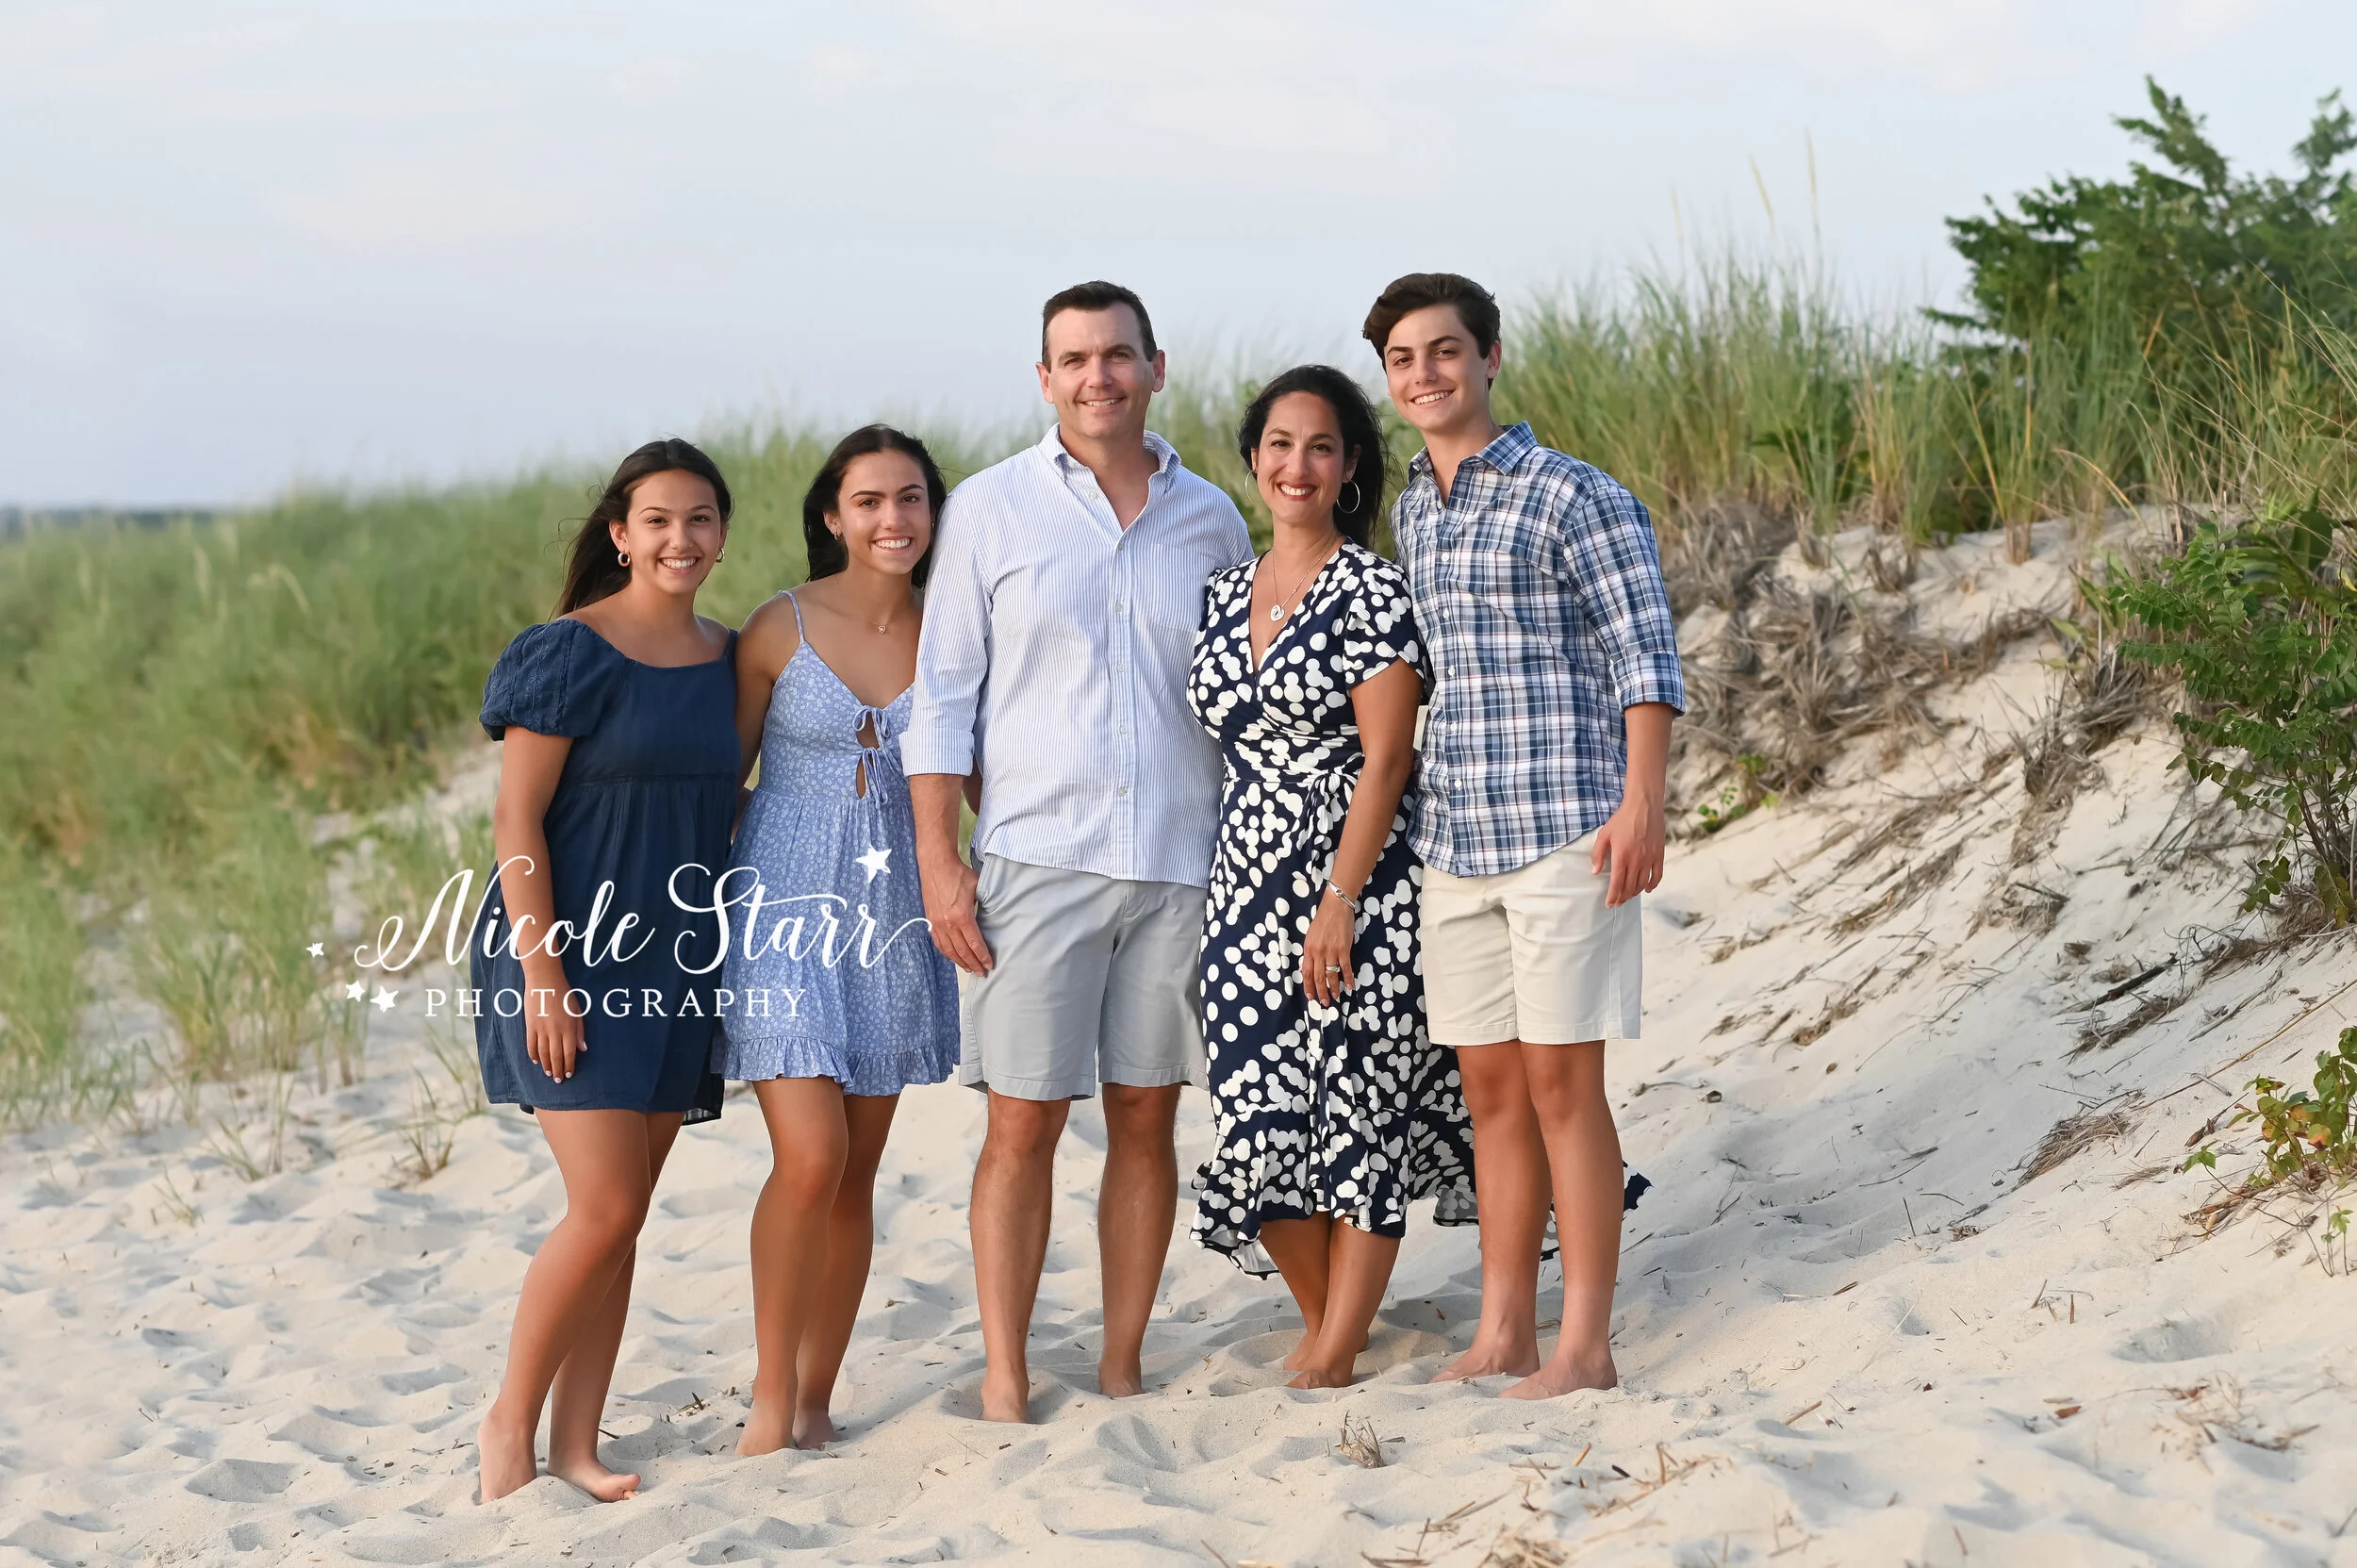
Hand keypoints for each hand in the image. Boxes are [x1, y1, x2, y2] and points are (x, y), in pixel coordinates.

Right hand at [520, 961, 584, 1081]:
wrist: (544, 981)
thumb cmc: (564, 995)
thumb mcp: (577, 1011)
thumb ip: (580, 1031)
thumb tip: (583, 1049)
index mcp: (569, 1028)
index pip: (570, 1052)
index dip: (570, 1065)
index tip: (570, 1074)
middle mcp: (555, 1031)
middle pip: (556, 1056)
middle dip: (558, 1070)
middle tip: (559, 1080)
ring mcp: (541, 1029)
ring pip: (543, 1053)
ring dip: (546, 1065)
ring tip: (549, 1074)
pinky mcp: (529, 1025)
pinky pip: (531, 1044)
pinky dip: (533, 1054)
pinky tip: (536, 1061)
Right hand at [919, 852, 994, 974]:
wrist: (936, 865)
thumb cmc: (959, 874)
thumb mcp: (978, 888)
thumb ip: (985, 904)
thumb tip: (994, 914)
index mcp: (962, 917)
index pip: (974, 944)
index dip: (983, 956)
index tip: (990, 964)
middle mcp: (948, 924)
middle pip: (962, 951)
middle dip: (973, 964)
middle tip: (982, 972)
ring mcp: (937, 924)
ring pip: (949, 950)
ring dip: (960, 962)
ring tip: (969, 969)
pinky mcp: (930, 921)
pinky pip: (939, 943)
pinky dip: (947, 953)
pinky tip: (953, 957)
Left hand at [1299, 892, 1355, 1007]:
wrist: (1336, 907)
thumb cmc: (1323, 920)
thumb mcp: (1311, 936)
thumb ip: (1310, 952)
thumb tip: (1307, 967)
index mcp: (1309, 949)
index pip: (1306, 972)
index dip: (1308, 986)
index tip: (1310, 996)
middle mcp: (1318, 952)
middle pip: (1318, 977)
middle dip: (1320, 991)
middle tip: (1323, 1002)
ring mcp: (1331, 951)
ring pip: (1331, 975)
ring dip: (1334, 988)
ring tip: (1335, 997)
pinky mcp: (1344, 949)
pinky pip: (1346, 967)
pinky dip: (1348, 978)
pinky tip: (1350, 986)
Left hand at [1591, 788, 1665, 907]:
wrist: (1644, 806)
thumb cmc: (1622, 819)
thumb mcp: (1604, 834)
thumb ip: (1598, 854)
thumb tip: (1595, 872)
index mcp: (1621, 856)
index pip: (1617, 883)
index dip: (1613, 896)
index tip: (1609, 904)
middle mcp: (1636, 860)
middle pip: (1630, 887)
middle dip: (1622, 897)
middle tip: (1617, 902)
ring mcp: (1649, 859)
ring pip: (1642, 883)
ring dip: (1635, 893)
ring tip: (1628, 896)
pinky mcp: (1659, 855)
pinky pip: (1657, 875)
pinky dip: (1652, 885)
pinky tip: (1647, 889)